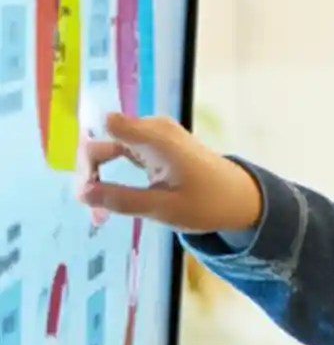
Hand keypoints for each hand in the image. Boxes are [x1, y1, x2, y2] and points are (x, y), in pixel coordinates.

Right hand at [75, 113, 262, 234]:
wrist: (240, 198)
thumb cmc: (209, 203)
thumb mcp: (164, 208)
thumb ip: (122, 200)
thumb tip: (82, 193)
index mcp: (158, 137)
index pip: (106, 127)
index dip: (90, 159)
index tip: (89, 193)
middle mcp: (152, 128)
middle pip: (101, 142)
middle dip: (90, 177)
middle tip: (97, 217)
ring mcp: (152, 135)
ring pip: (107, 149)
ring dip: (98, 179)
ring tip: (101, 216)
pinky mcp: (153, 145)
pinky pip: (121, 154)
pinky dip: (111, 176)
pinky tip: (111, 203)